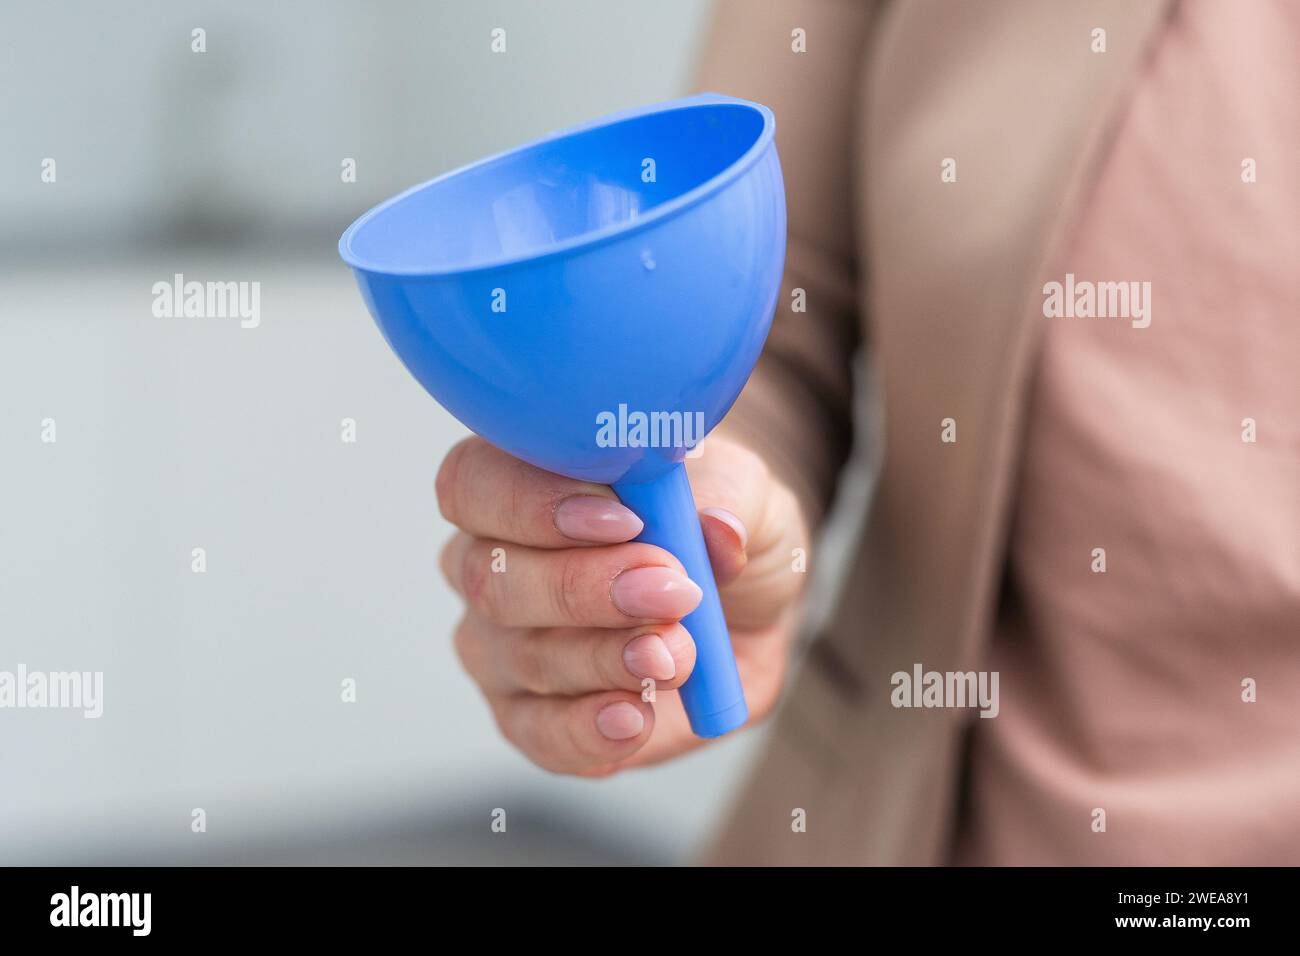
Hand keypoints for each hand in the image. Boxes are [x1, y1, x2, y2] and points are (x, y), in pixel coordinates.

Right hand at [436, 434, 808, 775]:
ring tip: (675, 656)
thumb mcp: (745, 492)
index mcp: (515, 482)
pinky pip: (540, 733)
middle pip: (492, 578)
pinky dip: (587, 730)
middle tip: (668, 591)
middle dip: (583, 587)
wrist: (742, 604)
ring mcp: (500, 647)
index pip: (474, 483)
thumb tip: (717, 529)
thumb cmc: (714, 525)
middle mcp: (489, 563)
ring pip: (521, 657)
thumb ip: (728, 498)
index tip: (624, 520)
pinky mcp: (531, 718)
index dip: (534, 503)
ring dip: (603, 658)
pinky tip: (635, 718)